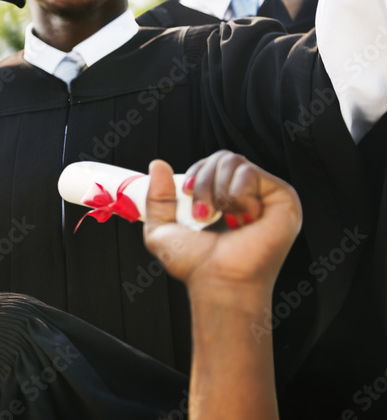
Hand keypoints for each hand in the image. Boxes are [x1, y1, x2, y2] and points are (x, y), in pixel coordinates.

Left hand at [144, 152, 301, 308]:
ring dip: (218, 190)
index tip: (188, 196)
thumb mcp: (161, 228)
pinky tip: (243, 218)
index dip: (195, 173)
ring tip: (223, 218)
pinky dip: (238, 193)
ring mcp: (264, 196)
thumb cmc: (196, 264)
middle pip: (221, 157)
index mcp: (223, 198)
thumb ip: (156, 196)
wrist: (219, 281)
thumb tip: (158, 164)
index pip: (210, 163)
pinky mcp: (282, 199)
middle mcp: (245, 194)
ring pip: (234, 162)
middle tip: (203, 213)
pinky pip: (251, 172)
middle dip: (203, 182)